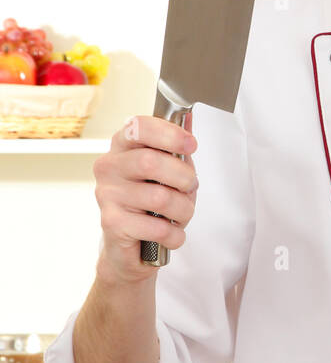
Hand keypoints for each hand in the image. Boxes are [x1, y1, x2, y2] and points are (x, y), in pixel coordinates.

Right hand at [93, 113, 197, 285]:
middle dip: (183, 177)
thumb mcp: (169, 170)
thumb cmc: (152, 203)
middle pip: (151, 162)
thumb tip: (188, 116)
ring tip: (181, 215)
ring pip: (159, 197)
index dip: (169, 134)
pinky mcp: (112, 223)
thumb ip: (176, 145)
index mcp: (122, 146)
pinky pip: (157, 227)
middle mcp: (109, 167)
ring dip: (183, 210)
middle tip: (189, 188)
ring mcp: (107, 195)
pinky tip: (170, 234)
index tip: (191, 144)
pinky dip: (174, 234)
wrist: (129, 246)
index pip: (139, 127)